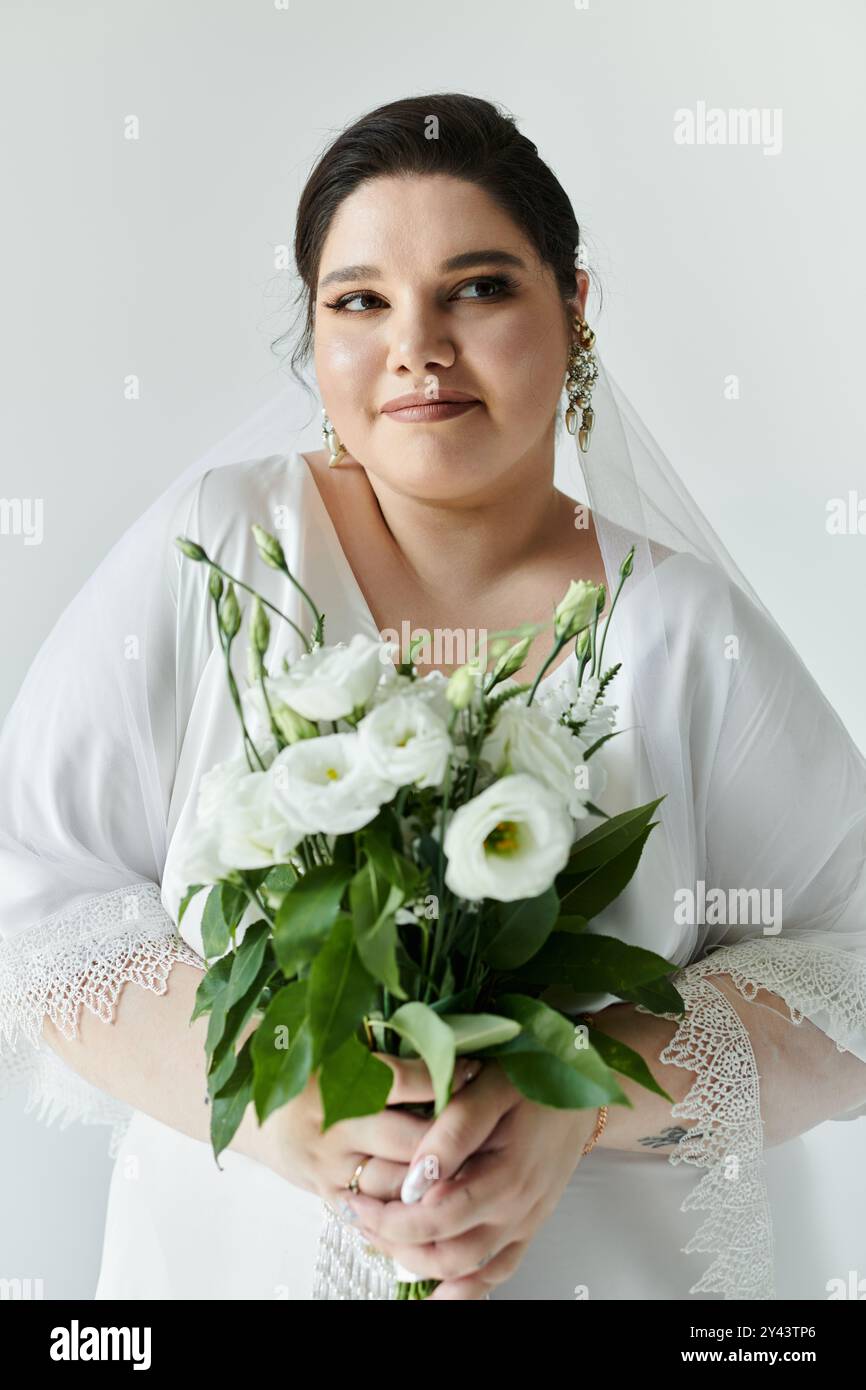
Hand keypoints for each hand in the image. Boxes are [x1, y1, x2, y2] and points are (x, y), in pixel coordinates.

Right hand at [249, 1053, 481, 1201]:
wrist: (255, 1108)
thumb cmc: (309, 1066)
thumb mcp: (336, 1043)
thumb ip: (383, 1044)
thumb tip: (447, 1032)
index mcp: (334, 1075)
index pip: (403, 1081)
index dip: (444, 1076)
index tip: (476, 1070)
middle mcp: (332, 1124)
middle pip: (408, 1139)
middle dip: (451, 1136)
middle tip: (488, 1125)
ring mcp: (330, 1165)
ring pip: (399, 1180)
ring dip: (438, 1176)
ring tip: (476, 1160)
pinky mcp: (328, 1194)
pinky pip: (379, 1208)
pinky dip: (411, 1204)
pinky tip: (439, 1191)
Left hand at [343, 1059, 599, 1298]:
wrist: (583, 1087)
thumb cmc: (534, 1078)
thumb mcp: (492, 1086)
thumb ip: (455, 1129)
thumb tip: (416, 1177)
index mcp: (506, 1176)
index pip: (438, 1218)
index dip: (392, 1219)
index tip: (356, 1202)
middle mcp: (517, 1210)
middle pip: (448, 1253)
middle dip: (395, 1243)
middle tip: (358, 1218)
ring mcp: (524, 1223)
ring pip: (468, 1270)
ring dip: (419, 1263)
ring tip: (379, 1239)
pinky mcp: (528, 1227)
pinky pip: (497, 1274)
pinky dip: (465, 1290)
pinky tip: (436, 1292)